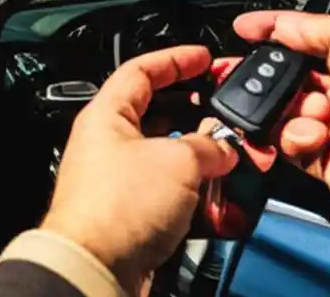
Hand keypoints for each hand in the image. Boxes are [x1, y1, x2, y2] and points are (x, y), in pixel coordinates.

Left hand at [41, 45, 238, 295]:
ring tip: (232, 167)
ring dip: (205, 164)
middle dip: (200, 119)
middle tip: (230, 119)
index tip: (202, 58)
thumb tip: (224, 147)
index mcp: (106, 116)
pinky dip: (199, 201)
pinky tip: (221, 208)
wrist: (97, 269)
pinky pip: (173, 199)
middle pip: (161, 117)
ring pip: (171, 161)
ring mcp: (120, 182)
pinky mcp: (133, 216)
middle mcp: (109, 146)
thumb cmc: (114, 209)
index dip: (174, 60)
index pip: (140, 71)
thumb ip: (208, 145)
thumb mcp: (177, 161)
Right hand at [234, 9, 329, 207]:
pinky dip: (296, 138)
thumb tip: (265, 24)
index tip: (245, 33)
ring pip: (287, 114)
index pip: (311, 42)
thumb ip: (303, 25)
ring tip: (310, 108)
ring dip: (288, 108)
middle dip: (270, 77)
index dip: (277, 36)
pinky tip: (316, 134)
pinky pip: (293, 147)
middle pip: (294, 81)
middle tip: (254, 73)